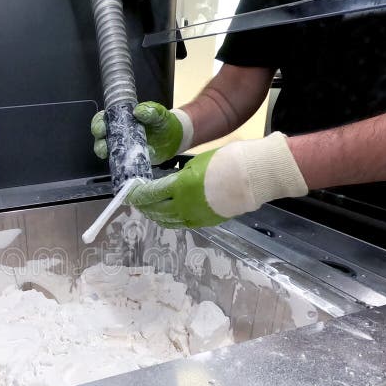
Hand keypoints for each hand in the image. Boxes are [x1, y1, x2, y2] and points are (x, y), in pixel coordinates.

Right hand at [91, 101, 192, 164]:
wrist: (174, 140)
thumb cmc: (163, 123)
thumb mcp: (159, 114)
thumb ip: (150, 110)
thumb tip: (138, 111)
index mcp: (120, 118)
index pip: (103, 119)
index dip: (98, 123)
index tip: (101, 128)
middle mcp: (117, 132)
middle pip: (100, 136)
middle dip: (99, 140)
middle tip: (104, 144)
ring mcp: (122, 147)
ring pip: (106, 150)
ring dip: (104, 152)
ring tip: (110, 153)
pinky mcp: (128, 159)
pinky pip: (119, 162)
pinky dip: (121, 162)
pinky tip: (130, 159)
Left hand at [127, 132, 308, 228]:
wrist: (254, 176)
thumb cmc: (227, 161)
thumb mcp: (196, 164)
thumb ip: (179, 177)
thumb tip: (170, 185)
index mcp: (180, 187)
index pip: (150, 194)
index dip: (138, 195)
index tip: (131, 193)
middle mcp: (185, 206)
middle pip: (156, 210)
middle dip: (144, 206)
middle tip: (137, 201)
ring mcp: (196, 217)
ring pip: (168, 221)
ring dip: (156, 215)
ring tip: (150, 209)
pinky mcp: (206, 223)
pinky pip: (182, 224)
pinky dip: (172, 220)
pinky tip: (169, 215)